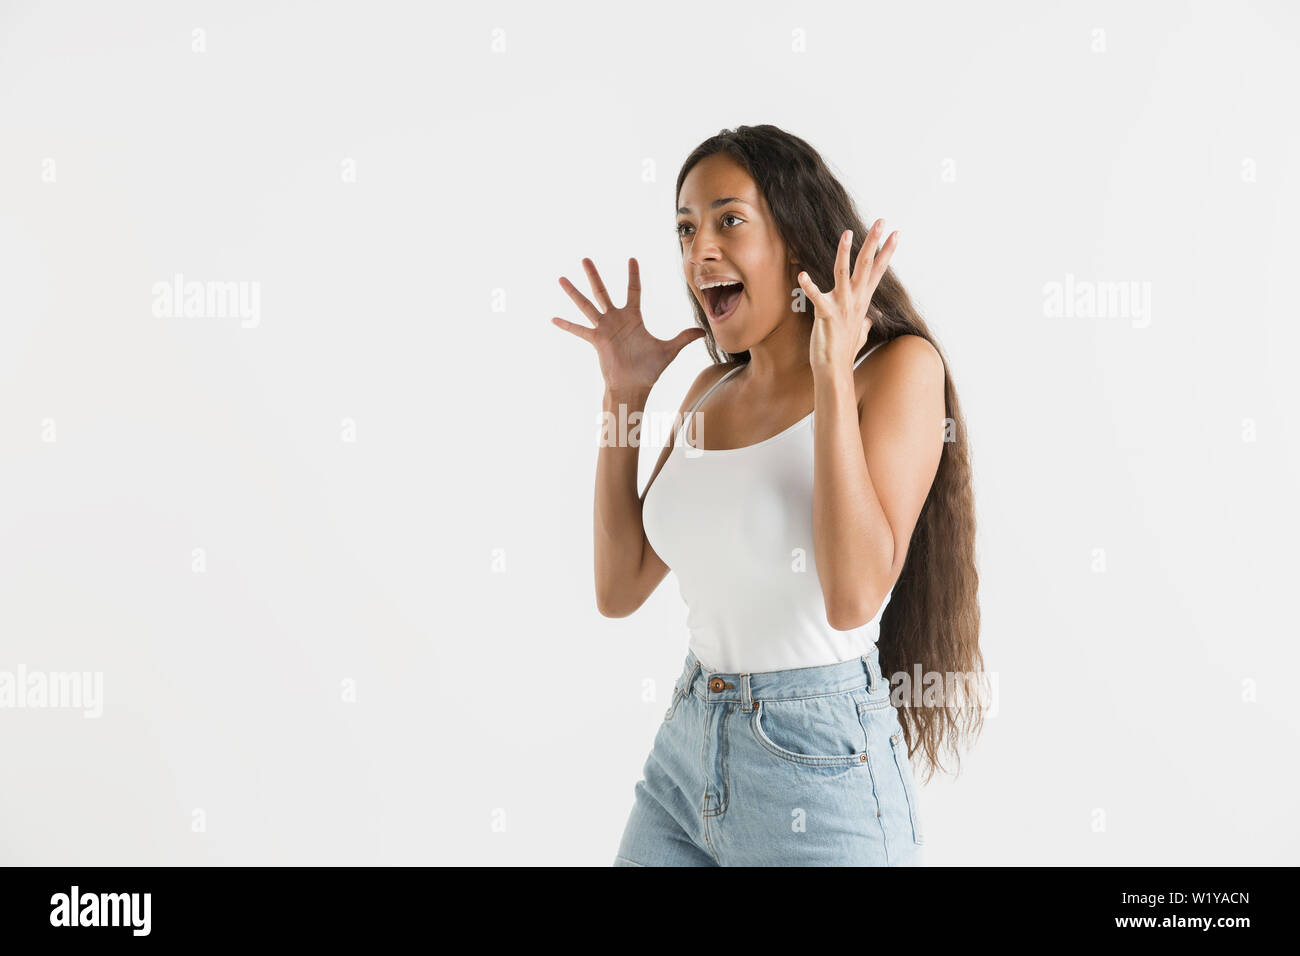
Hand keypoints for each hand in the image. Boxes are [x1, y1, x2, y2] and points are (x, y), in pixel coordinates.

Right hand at [552, 257, 705, 391]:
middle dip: (594, 275)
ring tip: (561, 278)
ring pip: (587, 304)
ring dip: (574, 292)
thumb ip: (683, 338)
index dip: (633, 275)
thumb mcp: (669, 350)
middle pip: (603, 291)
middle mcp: (616, 319)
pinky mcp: (596, 340)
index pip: (633, 290)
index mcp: (632, 318)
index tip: (631, 259)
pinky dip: (566, 325)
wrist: (634, 385)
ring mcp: (604, 328)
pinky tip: (553, 318)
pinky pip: (579, 330)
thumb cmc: (649, 369)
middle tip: (585, 258)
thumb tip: (703, 331)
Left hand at [797, 219, 898, 372]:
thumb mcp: (859, 333)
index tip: (896, 233)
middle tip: (882, 221)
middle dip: (874, 242)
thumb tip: (869, 321)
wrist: (835, 370)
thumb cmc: (843, 351)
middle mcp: (855, 300)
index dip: (887, 252)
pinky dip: (810, 286)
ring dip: (845, 253)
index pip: (877, 271)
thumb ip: (864, 323)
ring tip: (847, 233)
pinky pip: (818, 298)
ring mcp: (843, 307)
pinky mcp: (827, 315)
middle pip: (867, 265)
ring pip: (844, 274)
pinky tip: (802, 274)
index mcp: (862, 301)